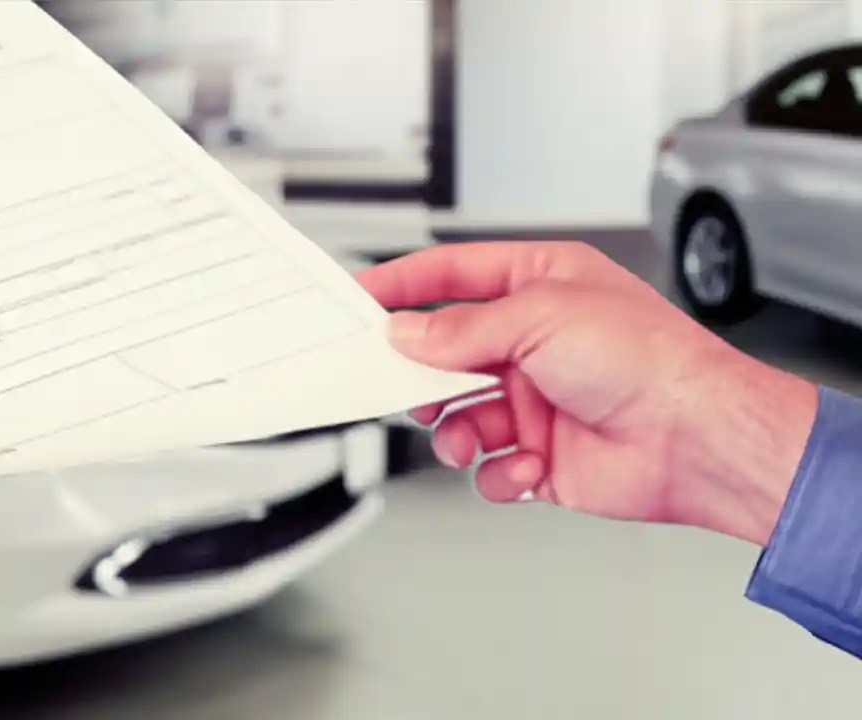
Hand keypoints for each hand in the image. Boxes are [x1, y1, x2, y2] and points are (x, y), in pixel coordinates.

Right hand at [357, 241, 816, 544]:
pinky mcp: (540, 453)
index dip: (403, 284)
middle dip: (422, 373)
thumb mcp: (540, 318)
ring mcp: (536, 399)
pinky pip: (489, 466)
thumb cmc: (649, 360)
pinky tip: (525, 464)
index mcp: (540, 286)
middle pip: (446, 351)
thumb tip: (408, 333)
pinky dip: (498, 471)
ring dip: (455, 431)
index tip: (360, 297)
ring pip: (458, 416)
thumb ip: (461, 328)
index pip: (453, 275)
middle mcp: (535, 341)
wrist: (697, 439)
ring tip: (469, 436)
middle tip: (401, 382)